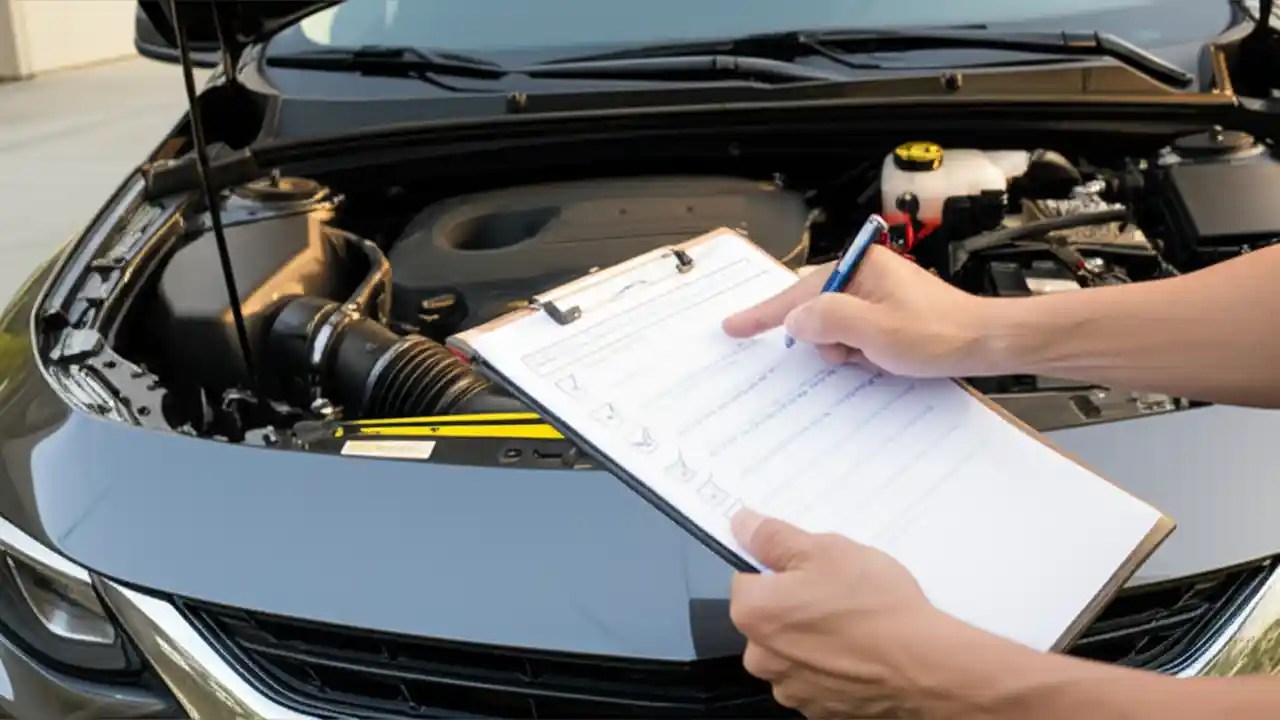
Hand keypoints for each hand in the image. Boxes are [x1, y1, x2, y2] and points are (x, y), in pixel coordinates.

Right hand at [722, 245, 992, 377]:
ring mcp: (874, 294)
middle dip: (827, 340)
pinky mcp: (885, 312)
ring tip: (879, 355)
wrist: (985, 342)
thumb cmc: (938, 333)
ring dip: (847, 350)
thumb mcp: (875, 330)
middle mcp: (863, 274)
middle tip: (855, 352)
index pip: (797, 293)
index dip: (763, 315)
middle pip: (814, 312)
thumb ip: (827, 320)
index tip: (732, 327)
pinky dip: (861, 351)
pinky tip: (883, 357)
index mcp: (858, 267)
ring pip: (833, 329)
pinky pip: (853, 335)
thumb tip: (795, 321)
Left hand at [728, 508, 970, 718]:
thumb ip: (774, 537)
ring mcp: (791, 690)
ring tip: (855, 624)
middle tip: (838, 593)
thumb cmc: (873, 603)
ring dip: (813, 638)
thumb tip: (741, 524)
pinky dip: (832, 666)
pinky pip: (817, 678)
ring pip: (792, 650)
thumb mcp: (825, 550)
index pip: (747, 578)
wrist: (925, 667)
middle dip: (794, 604)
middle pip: (768, 617)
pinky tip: (861, 653)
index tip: (810, 567)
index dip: (778, 567)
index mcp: (753, 613)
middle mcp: (761, 658)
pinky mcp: (820, 711)